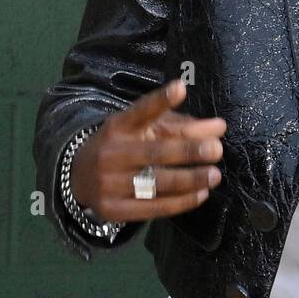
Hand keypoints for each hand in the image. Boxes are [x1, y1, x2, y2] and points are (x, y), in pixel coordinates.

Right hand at [70, 77, 225, 222]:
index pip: (140, 112)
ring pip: (156, 183)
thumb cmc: (123, 148)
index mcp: (118, 127)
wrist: (79, 178)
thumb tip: (219, 127)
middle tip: (216, 149)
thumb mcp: (144, 132)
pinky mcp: (113, 209)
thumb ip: (181, 127)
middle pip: (153, 152)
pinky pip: (153, 207)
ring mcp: (109, 183)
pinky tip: (201, 194)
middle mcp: (111, 153)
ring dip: (190, 180)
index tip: (180, 88)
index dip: (160, 101)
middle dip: (187, 150)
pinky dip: (180, 202)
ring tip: (214, 175)